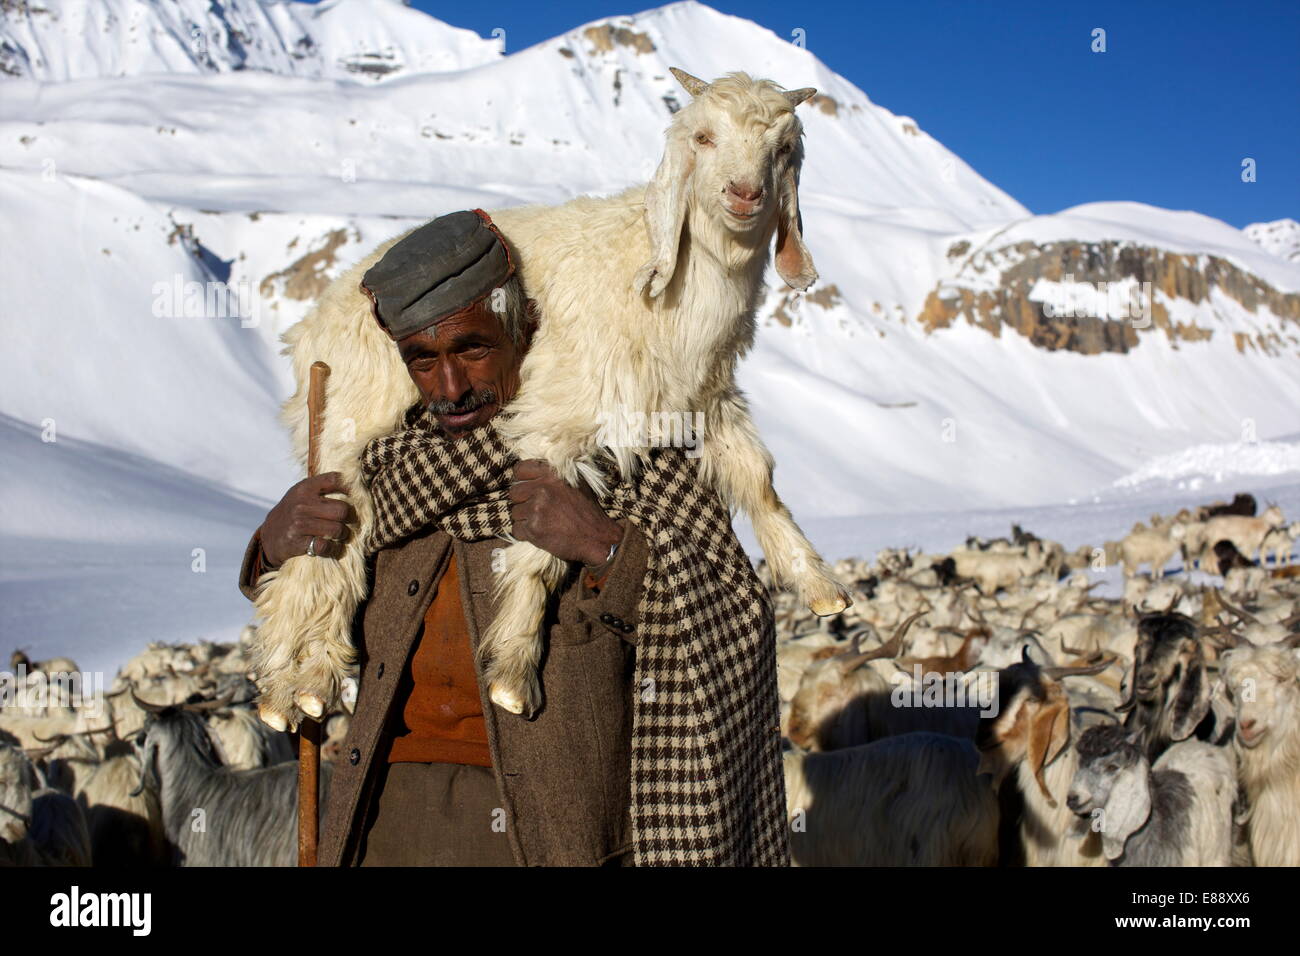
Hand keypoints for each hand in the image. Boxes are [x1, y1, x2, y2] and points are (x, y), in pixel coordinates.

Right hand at [259, 472, 353, 565]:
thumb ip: (322, 488)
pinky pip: (325, 546)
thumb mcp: (301, 494)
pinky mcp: (298, 542)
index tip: (354, 496)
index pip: (334, 480)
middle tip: (347, 522)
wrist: (269, 536)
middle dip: (349, 518)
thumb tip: (354, 485)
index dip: (349, 487)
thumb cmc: (293, 512)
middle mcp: (301, 504)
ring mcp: (299, 524)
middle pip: (342, 509)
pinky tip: (331, 547)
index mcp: (304, 488)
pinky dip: (332, 549)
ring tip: (339, 535)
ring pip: (337, 529)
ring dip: (342, 535)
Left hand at [508, 460, 622, 565]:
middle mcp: (543, 489)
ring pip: (515, 512)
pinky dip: (526, 534)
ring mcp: (537, 508)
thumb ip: (554, 475)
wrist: (597, 538)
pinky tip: (541, 533)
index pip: (520, 470)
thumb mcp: (577, 482)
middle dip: (523, 502)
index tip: (528, 489)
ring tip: (543, 523)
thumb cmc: (587, 511)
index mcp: (552, 474)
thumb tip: (533, 471)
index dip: (522, 480)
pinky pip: (516, 529)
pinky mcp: (533, 528)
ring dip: (525, 519)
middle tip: (537, 510)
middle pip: (514, 492)